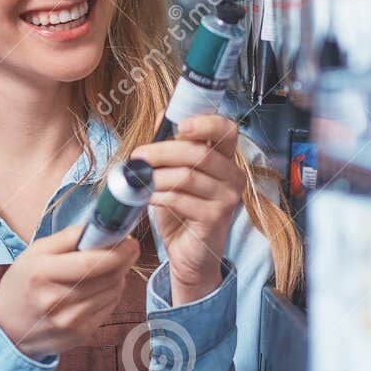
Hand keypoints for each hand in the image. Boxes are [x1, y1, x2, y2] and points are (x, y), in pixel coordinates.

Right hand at [0, 226, 139, 358]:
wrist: (9, 330)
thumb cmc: (24, 284)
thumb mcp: (35, 253)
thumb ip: (68, 237)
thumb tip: (101, 226)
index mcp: (41, 273)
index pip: (91, 263)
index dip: (118, 252)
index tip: (130, 242)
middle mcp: (55, 300)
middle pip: (107, 278)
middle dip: (123, 261)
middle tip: (125, 251)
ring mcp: (69, 321)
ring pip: (113, 292)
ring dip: (118, 277)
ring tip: (106, 270)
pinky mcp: (80, 334)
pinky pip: (109, 308)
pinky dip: (110, 294)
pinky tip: (98, 289)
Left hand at [131, 114, 244, 304]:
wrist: (190, 256)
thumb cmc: (183, 213)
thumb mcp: (175, 175)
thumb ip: (172, 146)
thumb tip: (163, 114)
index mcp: (227, 160)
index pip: (227, 130)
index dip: (205, 122)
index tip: (179, 125)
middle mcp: (234, 176)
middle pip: (198, 152)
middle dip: (162, 151)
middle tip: (138, 156)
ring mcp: (228, 198)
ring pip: (186, 176)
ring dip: (155, 176)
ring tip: (136, 179)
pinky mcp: (215, 218)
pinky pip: (180, 198)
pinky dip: (157, 196)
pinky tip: (146, 197)